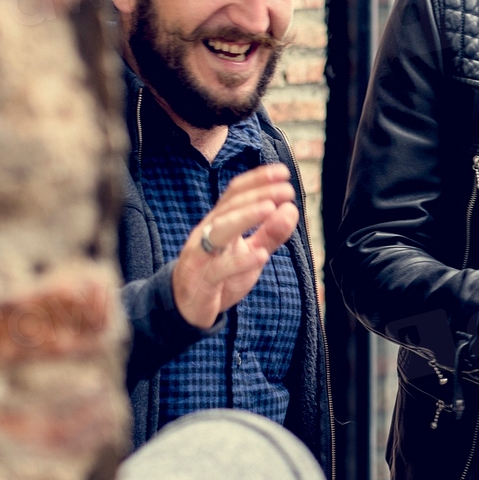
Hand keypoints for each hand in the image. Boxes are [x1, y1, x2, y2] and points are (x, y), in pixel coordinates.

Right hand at [172, 164, 298, 328]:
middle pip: (229, 207)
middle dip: (258, 195)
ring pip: (220, 231)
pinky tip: (261, 255)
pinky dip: (239, 262)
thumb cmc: (220, 276)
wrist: (187, 308)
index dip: (257, 180)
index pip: (235, 194)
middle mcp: (207, 233)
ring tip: (270, 208)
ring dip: (245, 217)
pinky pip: (219, 269)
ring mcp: (201, 256)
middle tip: (286, 189)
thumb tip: (291, 208)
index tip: (284, 172)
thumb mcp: (250, 253)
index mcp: (218, 223)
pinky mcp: (202, 281)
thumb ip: (270, 234)